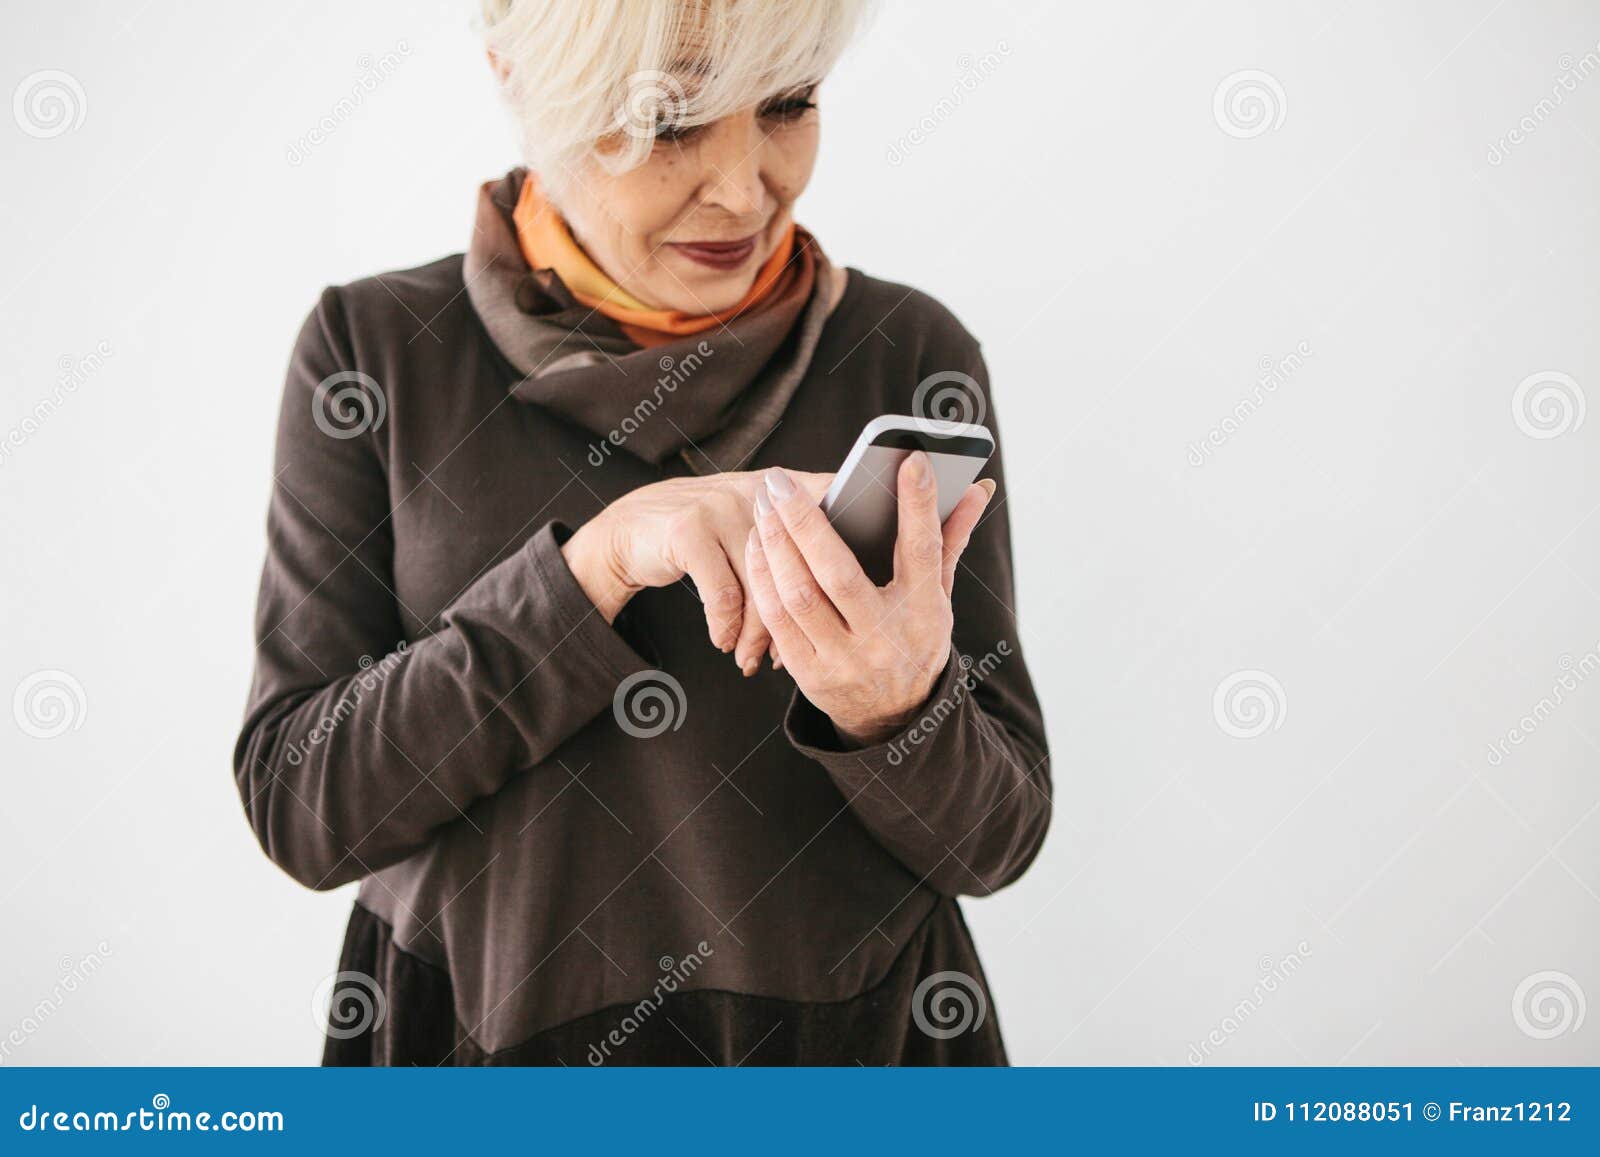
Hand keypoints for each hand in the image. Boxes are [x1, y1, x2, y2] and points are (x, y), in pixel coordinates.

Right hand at [561, 470, 831, 672]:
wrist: (631, 529)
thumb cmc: (707, 541)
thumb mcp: (753, 532)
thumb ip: (793, 550)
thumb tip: (842, 605)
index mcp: (785, 487)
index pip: (834, 506)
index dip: (852, 546)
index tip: (855, 600)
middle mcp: (758, 491)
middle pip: (798, 563)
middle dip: (796, 618)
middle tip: (792, 657)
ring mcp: (722, 507)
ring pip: (761, 585)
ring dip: (757, 633)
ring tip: (752, 659)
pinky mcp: (690, 529)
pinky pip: (722, 594)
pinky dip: (724, 626)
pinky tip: (724, 641)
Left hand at [744, 452, 993, 745]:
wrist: (895, 716)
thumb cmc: (914, 638)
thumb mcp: (938, 596)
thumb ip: (950, 538)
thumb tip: (977, 486)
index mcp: (924, 612)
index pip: (924, 552)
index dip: (919, 506)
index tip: (911, 460)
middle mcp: (885, 637)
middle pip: (839, 574)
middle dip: (804, 523)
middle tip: (779, 483)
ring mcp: (846, 659)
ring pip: (800, 596)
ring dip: (774, 546)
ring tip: (763, 507)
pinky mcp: (811, 675)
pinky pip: (778, 620)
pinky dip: (763, 578)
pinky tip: (756, 545)